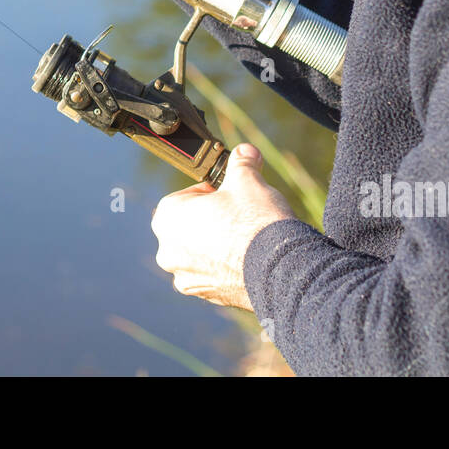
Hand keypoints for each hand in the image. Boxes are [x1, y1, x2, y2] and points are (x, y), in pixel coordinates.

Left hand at [151, 144, 296, 309]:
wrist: (280, 270)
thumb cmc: (255, 222)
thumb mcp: (248, 180)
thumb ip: (241, 162)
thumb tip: (245, 152)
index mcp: (168, 219)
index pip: (183, 197)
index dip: (208, 194)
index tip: (227, 195)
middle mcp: (168, 252)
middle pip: (189, 227)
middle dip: (212, 220)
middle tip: (239, 215)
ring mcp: (186, 278)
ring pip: (200, 253)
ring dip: (218, 245)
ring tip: (246, 239)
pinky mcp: (207, 296)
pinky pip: (213, 274)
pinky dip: (226, 267)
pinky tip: (249, 259)